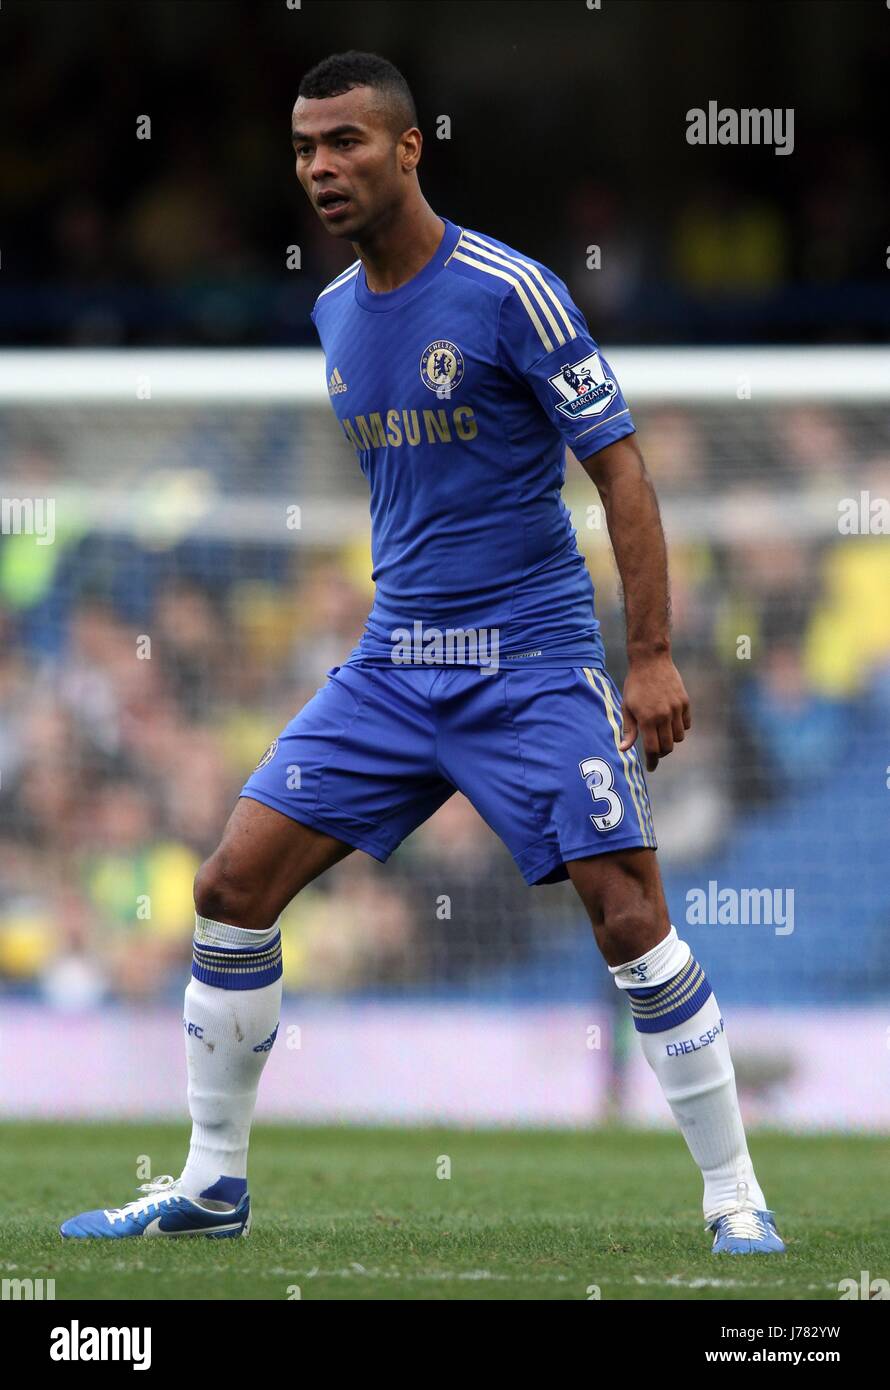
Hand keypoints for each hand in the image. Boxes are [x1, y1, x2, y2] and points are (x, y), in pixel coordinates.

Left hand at [619, 653, 690, 771]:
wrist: (651, 661)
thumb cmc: (635, 685)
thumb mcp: (627, 707)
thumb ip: (628, 729)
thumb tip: (624, 749)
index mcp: (647, 719)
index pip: (652, 749)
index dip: (652, 761)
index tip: (651, 768)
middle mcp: (664, 716)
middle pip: (667, 746)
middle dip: (661, 753)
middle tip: (654, 752)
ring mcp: (676, 709)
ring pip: (679, 737)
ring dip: (671, 741)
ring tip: (662, 736)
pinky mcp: (685, 702)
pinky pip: (686, 724)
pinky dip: (680, 728)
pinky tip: (671, 724)